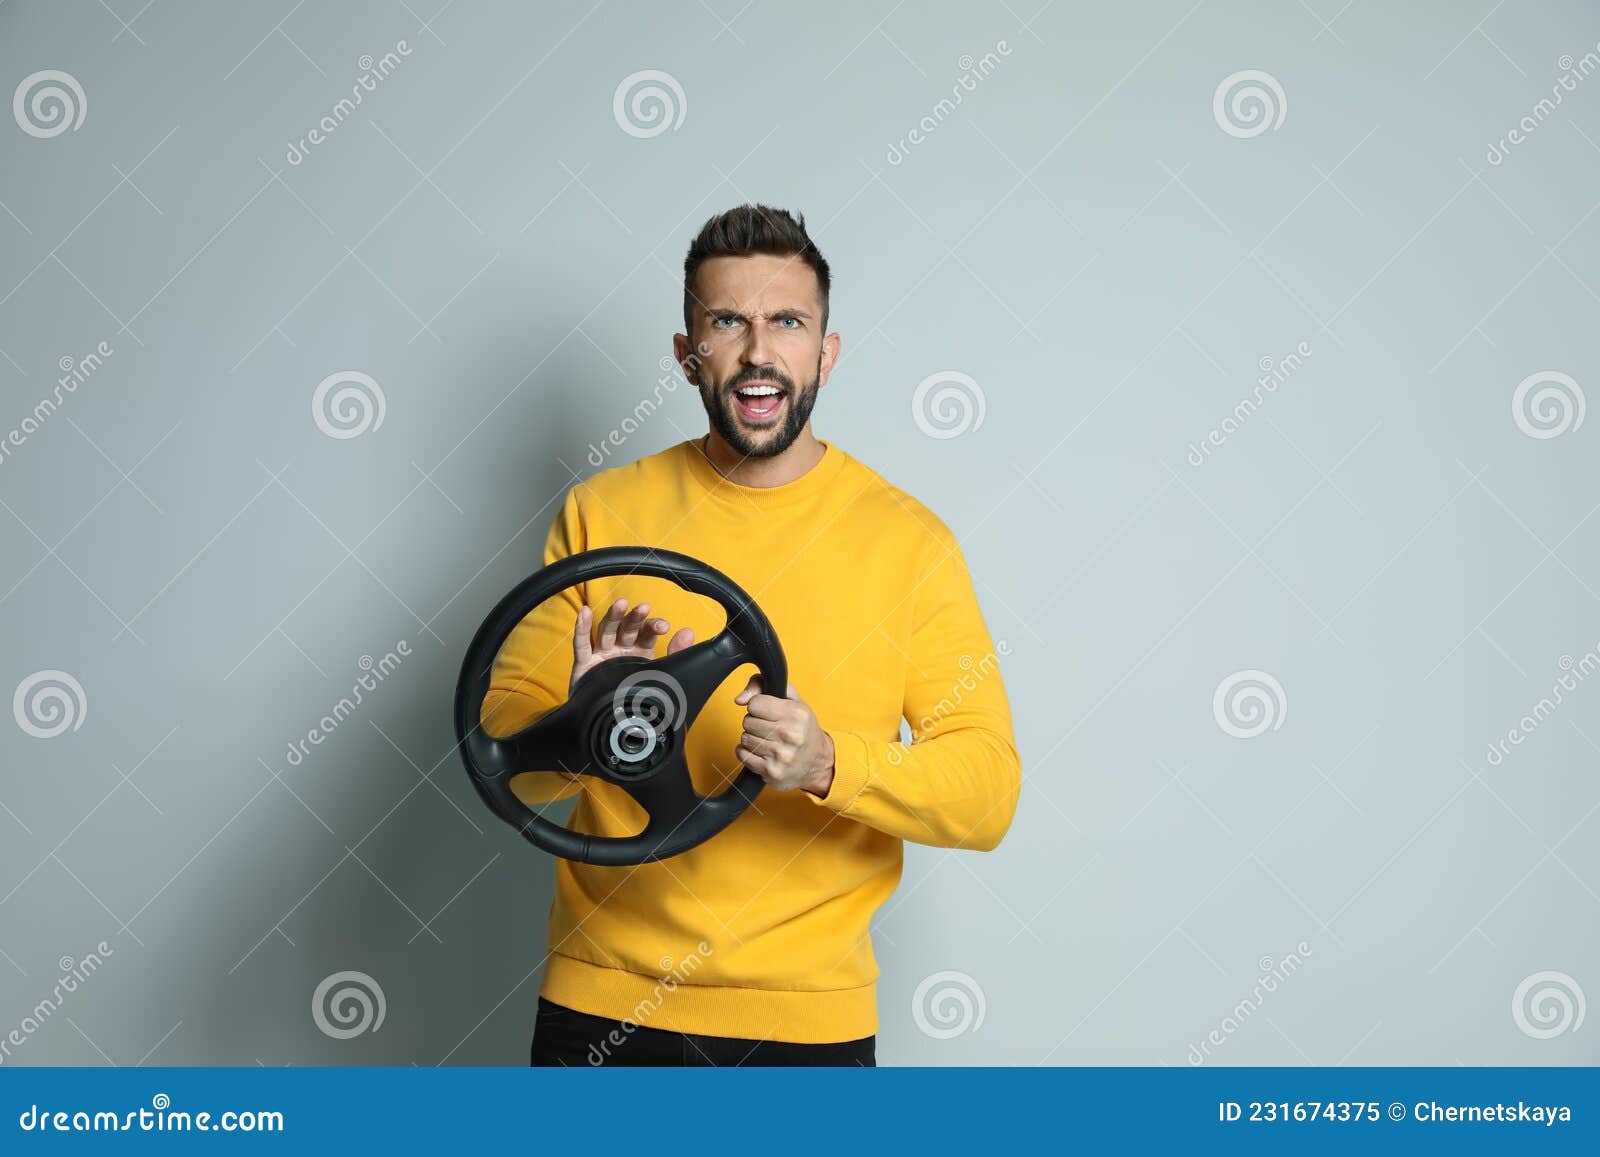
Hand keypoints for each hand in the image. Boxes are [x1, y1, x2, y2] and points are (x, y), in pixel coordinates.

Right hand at [570, 597, 694, 694]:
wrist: (611, 726)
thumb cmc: (635, 698)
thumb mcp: (660, 676)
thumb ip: (676, 655)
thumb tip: (689, 632)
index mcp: (640, 652)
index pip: (647, 633)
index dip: (653, 626)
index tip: (663, 627)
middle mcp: (621, 650)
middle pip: (627, 628)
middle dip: (635, 617)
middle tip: (643, 608)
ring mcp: (602, 655)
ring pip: (606, 631)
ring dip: (613, 616)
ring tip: (621, 604)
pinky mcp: (584, 665)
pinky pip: (581, 645)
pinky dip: (581, 628)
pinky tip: (585, 612)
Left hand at [733, 675, 835, 796]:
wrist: (818, 762)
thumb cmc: (803, 729)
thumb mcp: (792, 700)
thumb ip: (763, 686)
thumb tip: (739, 698)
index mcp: (796, 714)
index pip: (754, 703)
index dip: (758, 706)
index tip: (767, 712)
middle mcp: (790, 735)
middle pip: (748, 722)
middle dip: (755, 723)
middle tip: (769, 728)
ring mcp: (781, 755)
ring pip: (744, 738)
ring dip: (752, 738)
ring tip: (768, 740)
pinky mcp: (771, 771)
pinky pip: (743, 755)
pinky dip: (748, 753)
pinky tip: (762, 752)